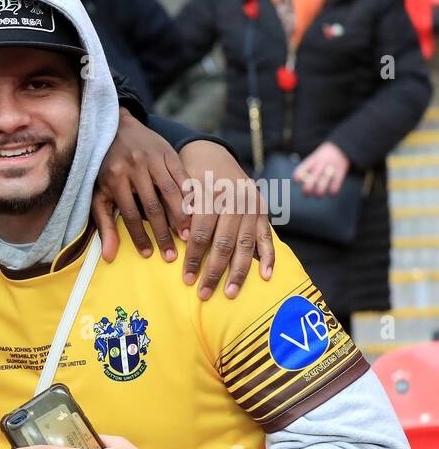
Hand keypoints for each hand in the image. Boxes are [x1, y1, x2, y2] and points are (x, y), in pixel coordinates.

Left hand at [93, 108, 190, 261]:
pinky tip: (196, 210)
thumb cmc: (105, 168)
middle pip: (152, 206)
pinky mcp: (167, 152)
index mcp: (115, 179)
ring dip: (180, 215)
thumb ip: (104, 225)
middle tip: (172, 254)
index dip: (140, 235)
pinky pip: (181, 175)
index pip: (130, 214)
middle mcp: (134, 167)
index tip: (149, 253)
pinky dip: (189, 193)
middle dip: (163, 232)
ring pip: (170, 191)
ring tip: (187, 236)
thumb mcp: (98, 194)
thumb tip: (108, 257)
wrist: (114, 128)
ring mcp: (152, 158)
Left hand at [178, 141, 275, 299]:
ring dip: (239, 272)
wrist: (211, 154)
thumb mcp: (178, 189)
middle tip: (204, 294)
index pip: (202, 233)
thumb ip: (179, 212)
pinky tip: (265, 276)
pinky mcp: (262, 212)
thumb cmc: (187, 177)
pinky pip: (267, 237)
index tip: (187, 278)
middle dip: (214, 271)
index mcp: (211, 194)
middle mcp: (235, 200)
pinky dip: (268, 257)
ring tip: (230, 293)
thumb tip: (179, 241)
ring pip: (246, 244)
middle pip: (224, 243)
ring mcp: (252, 207)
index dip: (194, 257)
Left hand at [293, 142, 350, 197]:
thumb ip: (308, 168)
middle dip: (307, 189)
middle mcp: (320, 164)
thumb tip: (301, 181)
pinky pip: (336, 183)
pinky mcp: (341, 170)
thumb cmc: (325, 155)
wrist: (342, 146)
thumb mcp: (315, 157)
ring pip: (322, 183)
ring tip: (318, 195)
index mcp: (312, 160)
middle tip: (306, 193)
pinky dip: (333, 190)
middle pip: (311, 179)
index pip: (302, 169)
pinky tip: (332, 193)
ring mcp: (330, 167)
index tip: (296, 181)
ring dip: (319, 192)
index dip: (298, 176)